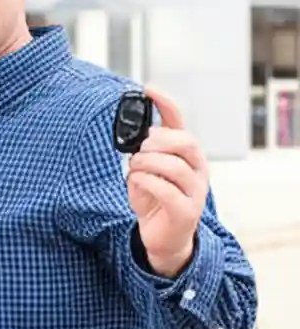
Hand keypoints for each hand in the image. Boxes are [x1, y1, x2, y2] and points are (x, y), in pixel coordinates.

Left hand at [125, 87, 208, 277]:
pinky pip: (166, 190)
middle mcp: (196, 169)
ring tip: (134, 169)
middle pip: (184, 142)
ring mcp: (195, 191)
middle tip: (137, 149)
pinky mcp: (186, 211)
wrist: (164, 239)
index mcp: (186, 155)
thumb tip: (133, 137)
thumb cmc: (154, 201)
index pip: (180, 123)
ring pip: (175, 165)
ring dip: (147, 163)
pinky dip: (146, 183)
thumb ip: (141, 155)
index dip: (166, 104)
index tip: (147, 89)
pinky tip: (135, 182)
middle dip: (157, 141)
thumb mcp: (143, 172)